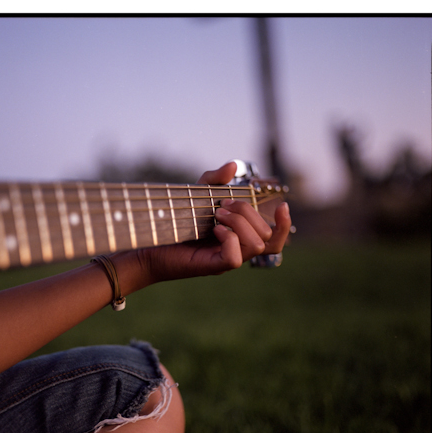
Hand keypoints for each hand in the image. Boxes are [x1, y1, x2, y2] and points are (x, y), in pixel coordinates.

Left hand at [135, 161, 291, 283]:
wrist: (146, 243)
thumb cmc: (172, 222)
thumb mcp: (195, 195)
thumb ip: (214, 180)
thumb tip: (233, 165)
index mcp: (239, 236)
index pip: (274, 236)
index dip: (284, 223)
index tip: (282, 204)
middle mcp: (237, 249)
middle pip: (267, 235)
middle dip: (250, 213)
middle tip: (223, 206)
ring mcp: (226, 259)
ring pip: (257, 245)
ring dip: (240, 223)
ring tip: (216, 216)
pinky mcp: (213, 267)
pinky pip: (236, 258)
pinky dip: (229, 239)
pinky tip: (214, 230)